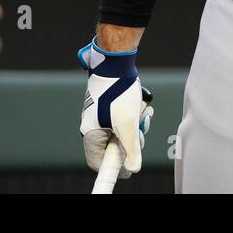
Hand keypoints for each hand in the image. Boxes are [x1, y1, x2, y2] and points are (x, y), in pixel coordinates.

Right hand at [78, 43, 153, 177]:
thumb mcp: (128, 125)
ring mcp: (100, 115)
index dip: (115, 167)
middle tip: (140, 131)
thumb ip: (131, 149)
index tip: (130, 168)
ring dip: (135, 125)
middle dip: (131, 140)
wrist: (116, 63)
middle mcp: (93, 125)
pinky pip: (123, 118)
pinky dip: (134, 115)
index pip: (98, 162)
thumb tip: (133, 169)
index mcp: (90, 133)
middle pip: (114, 146)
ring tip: (142, 113)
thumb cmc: (118, 92)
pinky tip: (141, 105)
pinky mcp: (109, 106)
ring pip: (121, 131)